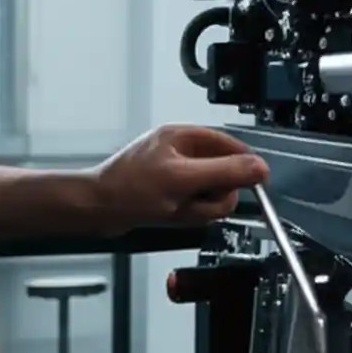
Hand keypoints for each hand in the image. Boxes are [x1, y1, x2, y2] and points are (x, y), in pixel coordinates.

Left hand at [90, 125, 268, 234]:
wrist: (93, 210)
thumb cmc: (128, 190)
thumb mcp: (183, 180)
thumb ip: (224, 172)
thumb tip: (258, 167)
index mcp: (184, 137)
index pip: (231, 146)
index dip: (244, 166)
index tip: (256, 184)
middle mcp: (181, 152)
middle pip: (223, 173)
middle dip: (214, 194)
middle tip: (198, 202)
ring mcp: (174, 173)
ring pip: (208, 193)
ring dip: (199, 207)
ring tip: (178, 210)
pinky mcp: (167, 192)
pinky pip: (192, 205)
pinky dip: (186, 214)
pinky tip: (170, 215)